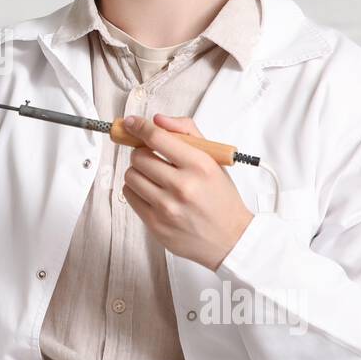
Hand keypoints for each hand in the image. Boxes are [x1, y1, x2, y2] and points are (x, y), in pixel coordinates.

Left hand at [120, 113, 254, 270]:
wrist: (231, 239)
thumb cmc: (221, 199)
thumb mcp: (214, 160)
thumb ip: (187, 133)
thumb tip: (157, 120)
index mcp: (200, 166)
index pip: (157, 138)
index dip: (139, 127)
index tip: (131, 123)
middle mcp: (183, 186)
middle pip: (139, 157)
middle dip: (142, 153)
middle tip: (152, 158)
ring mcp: (167, 207)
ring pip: (131, 176)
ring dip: (138, 172)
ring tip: (153, 177)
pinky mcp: (155, 224)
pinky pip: (129, 196)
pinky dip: (136, 190)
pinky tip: (151, 192)